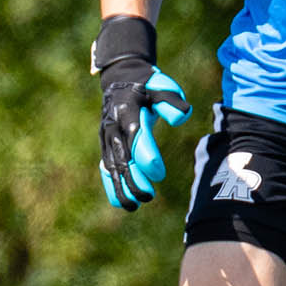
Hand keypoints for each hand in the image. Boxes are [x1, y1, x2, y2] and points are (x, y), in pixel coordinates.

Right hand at [95, 16, 191, 210]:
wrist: (121, 80)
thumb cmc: (148, 85)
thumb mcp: (162, 85)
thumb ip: (172, 101)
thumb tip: (181, 118)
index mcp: (127, 110)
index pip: (136, 136)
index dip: (146, 155)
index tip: (159, 174)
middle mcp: (113, 125)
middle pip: (121, 156)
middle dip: (132, 178)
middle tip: (147, 196)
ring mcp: (106, 136)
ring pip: (111, 165)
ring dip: (121, 187)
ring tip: (133, 206)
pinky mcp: (105, 145)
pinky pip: (106, 167)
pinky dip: (111, 184)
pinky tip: (121, 202)